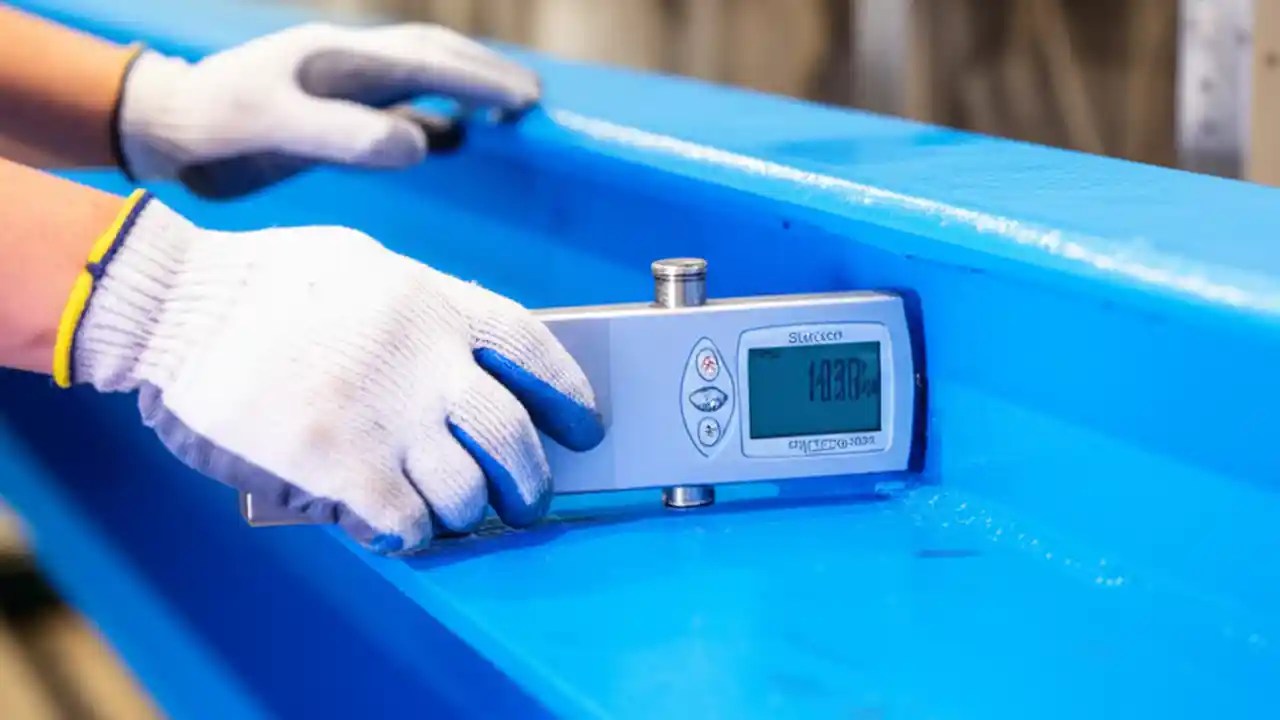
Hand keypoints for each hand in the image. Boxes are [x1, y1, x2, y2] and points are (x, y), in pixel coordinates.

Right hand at [65, 193, 602, 553]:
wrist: (178, 304)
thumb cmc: (266, 279)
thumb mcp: (367, 264)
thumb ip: (426, 304)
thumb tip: (470, 350)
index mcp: (436, 306)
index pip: (533, 351)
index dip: (570, 395)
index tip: (584, 426)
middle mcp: (425, 365)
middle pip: (514, 439)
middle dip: (533, 483)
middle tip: (531, 502)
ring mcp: (385, 419)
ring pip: (467, 493)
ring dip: (470, 515)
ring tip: (459, 516)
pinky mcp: (340, 468)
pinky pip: (406, 524)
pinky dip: (414, 536)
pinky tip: (404, 530)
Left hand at [115, 23, 539, 197]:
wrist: (163, 129)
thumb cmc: (212, 125)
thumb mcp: (272, 127)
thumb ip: (343, 135)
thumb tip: (424, 145)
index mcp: (339, 58)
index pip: (427, 61)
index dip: (480, 78)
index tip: (528, 98)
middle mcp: (349, 67)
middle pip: (434, 58)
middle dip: (486, 74)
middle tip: (535, 99)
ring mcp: (342, 91)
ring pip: (422, 82)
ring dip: (466, 92)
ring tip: (510, 111)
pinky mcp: (332, 119)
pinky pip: (397, 115)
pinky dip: (434, 123)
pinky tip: (452, 140)